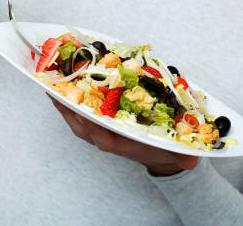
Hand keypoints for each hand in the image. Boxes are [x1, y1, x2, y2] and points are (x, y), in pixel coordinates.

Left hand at [50, 97, 198, 175]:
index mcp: (120, 143)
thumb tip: (192, 160)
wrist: (158, 153)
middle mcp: (105, 137)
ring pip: (74, 117)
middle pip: (81, 124)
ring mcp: (97, 131)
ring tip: (50, 83)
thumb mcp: (176, 150)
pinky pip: (76, 112)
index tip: (81, 113)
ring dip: (62, 102)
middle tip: (55, 89)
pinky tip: (58, 86)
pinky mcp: (95, 122)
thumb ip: (183, 155)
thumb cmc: (163, 147)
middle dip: (68, 108)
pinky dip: (66, 100)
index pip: (101, 137)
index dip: (91, 126)